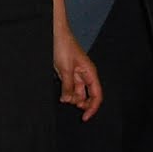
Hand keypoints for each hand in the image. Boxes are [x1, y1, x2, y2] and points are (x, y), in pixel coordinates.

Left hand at [52, 0, 102, 120]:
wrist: (55, 33)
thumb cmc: (64, 46)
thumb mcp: (65, 68)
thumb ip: (68, 86)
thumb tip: (68, 101)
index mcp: (90, 73)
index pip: (97, 95)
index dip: (93, 108)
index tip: (85, 118)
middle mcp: (85, 75)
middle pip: (87, 96)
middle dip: (80, 102)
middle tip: (69, 102)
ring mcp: (76, 74)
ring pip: (77, 92)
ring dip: (71, 97)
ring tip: (62, 94)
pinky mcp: (68, 73)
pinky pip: (69, 87)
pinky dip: (66, 91)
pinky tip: (61, 92)